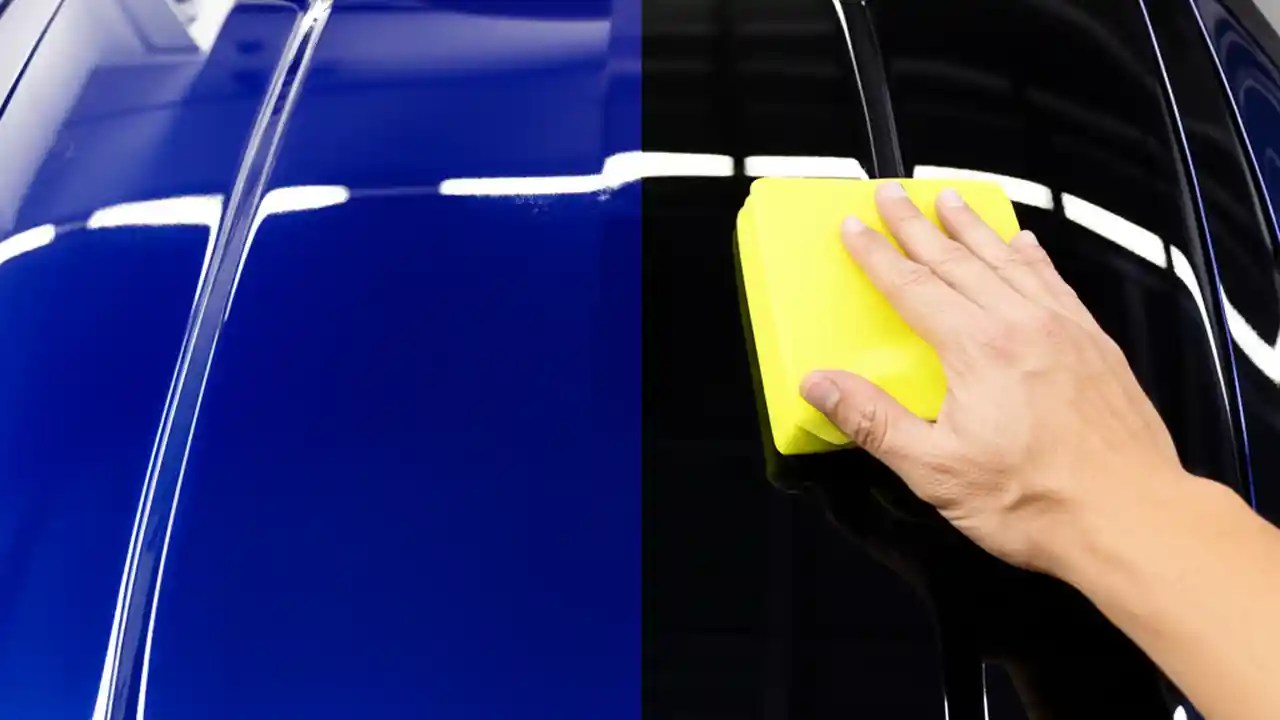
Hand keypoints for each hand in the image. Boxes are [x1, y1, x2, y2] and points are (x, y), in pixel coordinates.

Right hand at [801, 182, 1184, 574]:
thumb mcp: (936, 471)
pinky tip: (1025, 244)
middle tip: (892, 194)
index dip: (877, 255)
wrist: (1132, 517)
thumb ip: (874, 421)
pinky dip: (1032, 257)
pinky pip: (1055, 282)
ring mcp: (1064, 329)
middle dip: (917, 224)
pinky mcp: (1095, 344)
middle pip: (956, 260)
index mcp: (977, 350)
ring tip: (949, 199)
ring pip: (1006, 261)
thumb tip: (820, 385)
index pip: (912, 287)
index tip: (854, 227)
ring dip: (972, 228)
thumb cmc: (1038, 502)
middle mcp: (1021, 325)